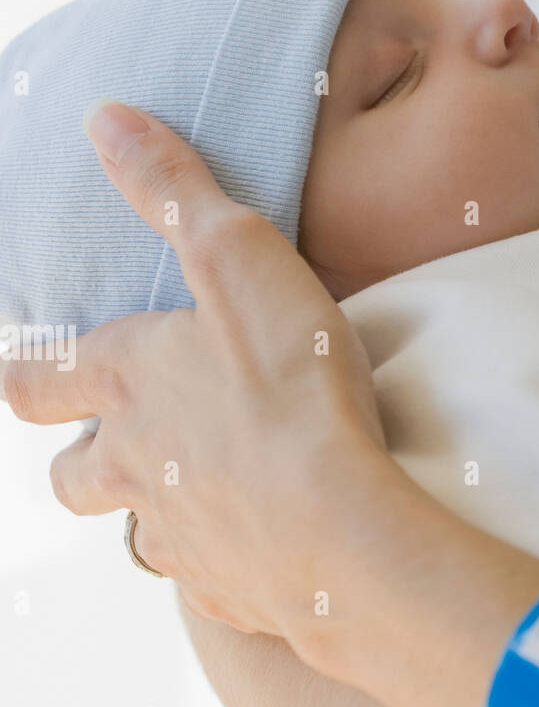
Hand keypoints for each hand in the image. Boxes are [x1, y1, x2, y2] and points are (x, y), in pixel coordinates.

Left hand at [2, 100, 387, 643]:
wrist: (339, 532)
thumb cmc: (292, 388)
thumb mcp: (239, 259)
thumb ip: (173, 190)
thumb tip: (106, 120)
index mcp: (129, 382)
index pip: (37, 379)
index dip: (24, 371)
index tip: (18, 368)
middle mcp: (133, 463)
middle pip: (71, 474)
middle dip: (81, 456)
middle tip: (110, 438)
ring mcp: (177, 532)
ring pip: (136, 527)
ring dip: (150, 505)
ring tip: (195, 484)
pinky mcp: (226, 585)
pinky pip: (204, 571)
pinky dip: (219, 548)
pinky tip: (258, 532)